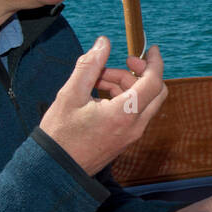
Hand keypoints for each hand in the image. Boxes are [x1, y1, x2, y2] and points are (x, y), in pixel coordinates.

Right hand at [38, 37, 166, 174]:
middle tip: (120, 63)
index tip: (151, 49)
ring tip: (97, 79)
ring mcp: (132, 135)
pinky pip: (135, 113)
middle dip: (140, 73)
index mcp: (125, 114)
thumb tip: (104, 42)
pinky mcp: (125, 140)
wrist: (56, 169)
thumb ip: (89, 65)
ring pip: (144, 101)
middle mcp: (135, 126)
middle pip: (155, 91)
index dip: (154, 62)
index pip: (154, 82)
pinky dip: (123, 98)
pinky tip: (98, 94)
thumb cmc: (60, 134)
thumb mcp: (70, 94)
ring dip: (126, 85)